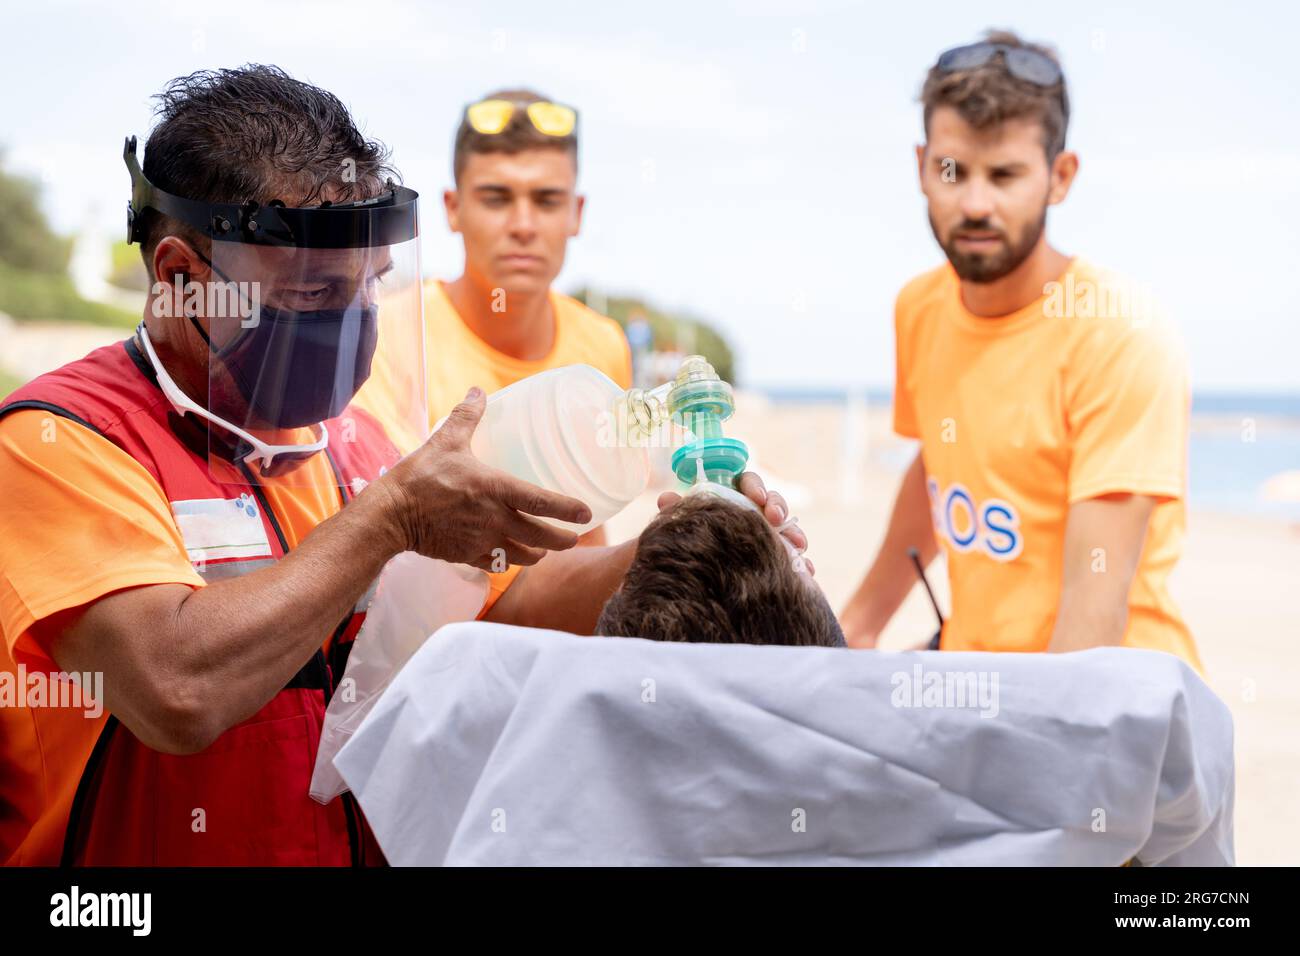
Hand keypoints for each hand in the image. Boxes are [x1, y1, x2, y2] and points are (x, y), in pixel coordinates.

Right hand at [373, 388, 591, 570]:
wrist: (391, 514)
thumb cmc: (420, 476)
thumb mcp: (446, 441)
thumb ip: (467, 416)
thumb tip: (478, 391)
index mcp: (495, 489)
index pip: (542, 502)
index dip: (568, 509)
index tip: (587, 513)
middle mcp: (496, 519)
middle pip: (542, 537)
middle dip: (562, 540)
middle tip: (573, 537)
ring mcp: (483, 541)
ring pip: (524, 556)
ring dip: (538, 553)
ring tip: (544, 549)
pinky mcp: (468, 556)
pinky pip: (498, 565)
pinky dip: (509, 562)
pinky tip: (511, 557)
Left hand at [656, 470, 813, 575]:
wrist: (698, 578)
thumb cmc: (692, 540)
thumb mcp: (684, 525)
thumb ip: (678, 511)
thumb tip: (666, 498)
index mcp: (734, 497)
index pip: (748, 483)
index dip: (755, 486)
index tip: (757, 498)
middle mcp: (755, 514)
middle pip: (773, 502)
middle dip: (778, 507)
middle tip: (776, 519)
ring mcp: (770, 536)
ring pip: (788, 529)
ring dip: (795, 534)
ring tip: (797, 546)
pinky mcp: (780, 559)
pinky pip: (796, 559)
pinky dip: (803, 564)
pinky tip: (807, 572)